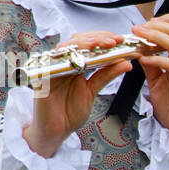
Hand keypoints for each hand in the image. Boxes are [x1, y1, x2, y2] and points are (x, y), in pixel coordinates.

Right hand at [24, 30, 131, 157]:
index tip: (120, 39)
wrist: (55, 131)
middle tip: (114, 40)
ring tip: (102, 44)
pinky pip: (54, 63)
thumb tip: (126, 63)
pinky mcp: (42, 77)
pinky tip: (80, 57)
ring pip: (66, 47)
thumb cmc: (70, 112)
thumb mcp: (92, 91)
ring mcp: (52, 68)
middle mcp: (62, 63)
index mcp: (74, 64)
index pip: (88, 44)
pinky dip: (67, 58)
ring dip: (85, 43)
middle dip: (97, 37)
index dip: (103, 38)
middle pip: (78, 41)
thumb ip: (106, 75)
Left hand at [132, 14, 168, 149]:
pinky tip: (144, 60)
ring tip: (139, 37)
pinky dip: (157, 59)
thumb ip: (151, 64)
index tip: (142, 26)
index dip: (161, 22)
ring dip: (155, 36)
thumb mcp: (156, 81)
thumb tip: (139, 50)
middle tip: (137, 29)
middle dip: (155, 25)